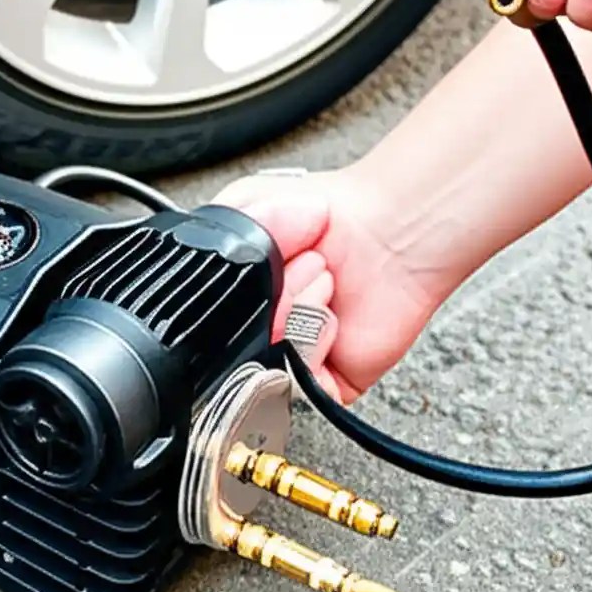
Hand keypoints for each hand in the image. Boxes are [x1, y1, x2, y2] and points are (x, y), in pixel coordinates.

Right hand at [211, 170, 445, 404]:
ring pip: (264, 365)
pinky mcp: (327, 381)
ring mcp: (293, 357)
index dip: (224, 297)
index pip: (205, 325)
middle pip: (232, 346)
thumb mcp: (240, 205)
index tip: (257, 262)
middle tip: (300, 264)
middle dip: (269, 302)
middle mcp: (262, 330)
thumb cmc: (328, 210)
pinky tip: (331, 314)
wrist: (388, 225)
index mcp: (237, 299)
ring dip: (295, 316)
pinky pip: (300, 386)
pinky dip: (314, 345)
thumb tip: (204, 281)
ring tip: (320, 281)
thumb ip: (206, 242)